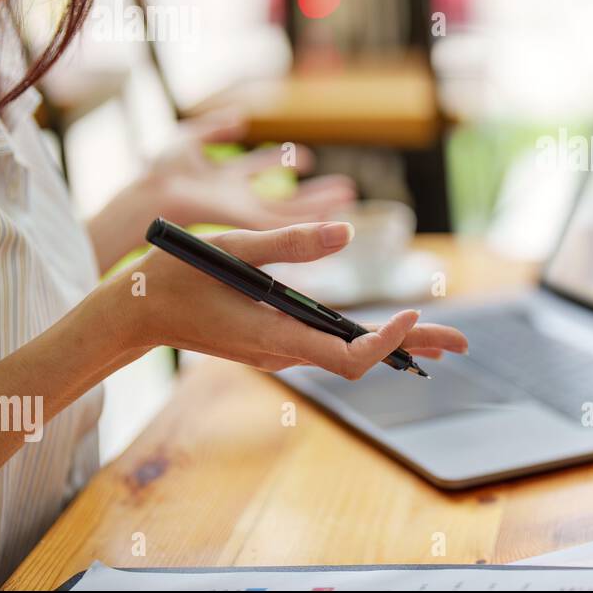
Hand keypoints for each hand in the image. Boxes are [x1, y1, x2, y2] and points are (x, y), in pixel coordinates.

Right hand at [111, 222, 467, 377]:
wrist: (130, 314)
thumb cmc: (174, 277)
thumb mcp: (230, 248)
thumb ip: (288, 243)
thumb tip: (347, 233)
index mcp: (277, 337)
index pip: (350, 356)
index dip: (388, 339)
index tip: (415, 311)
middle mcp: (284, 353)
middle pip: (362, 358)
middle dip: (413, 347)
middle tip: (463, 342)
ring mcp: (279, 352)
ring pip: (347, 354)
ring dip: (394, 344)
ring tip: (441, 339)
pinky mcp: (272, 344)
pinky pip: (329, 347)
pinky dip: (364, 339)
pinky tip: (387, 332)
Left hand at [149, 110, 356, 229]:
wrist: (154, 199)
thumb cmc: (161, 175)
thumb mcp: (188, 141)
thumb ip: (214, 127)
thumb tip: (241, 118)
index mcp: (225, 181)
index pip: (262, 172)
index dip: (284, 164)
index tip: (308, 160)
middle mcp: (239, 200)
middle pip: (284, 198)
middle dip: (314, 193)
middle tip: (345, 188)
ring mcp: (245, 214)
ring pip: (292, 213)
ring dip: (321, 204)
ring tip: (348, 195)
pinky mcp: (251, 226)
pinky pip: (289, 225)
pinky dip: (310, 220)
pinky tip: (331, 214)